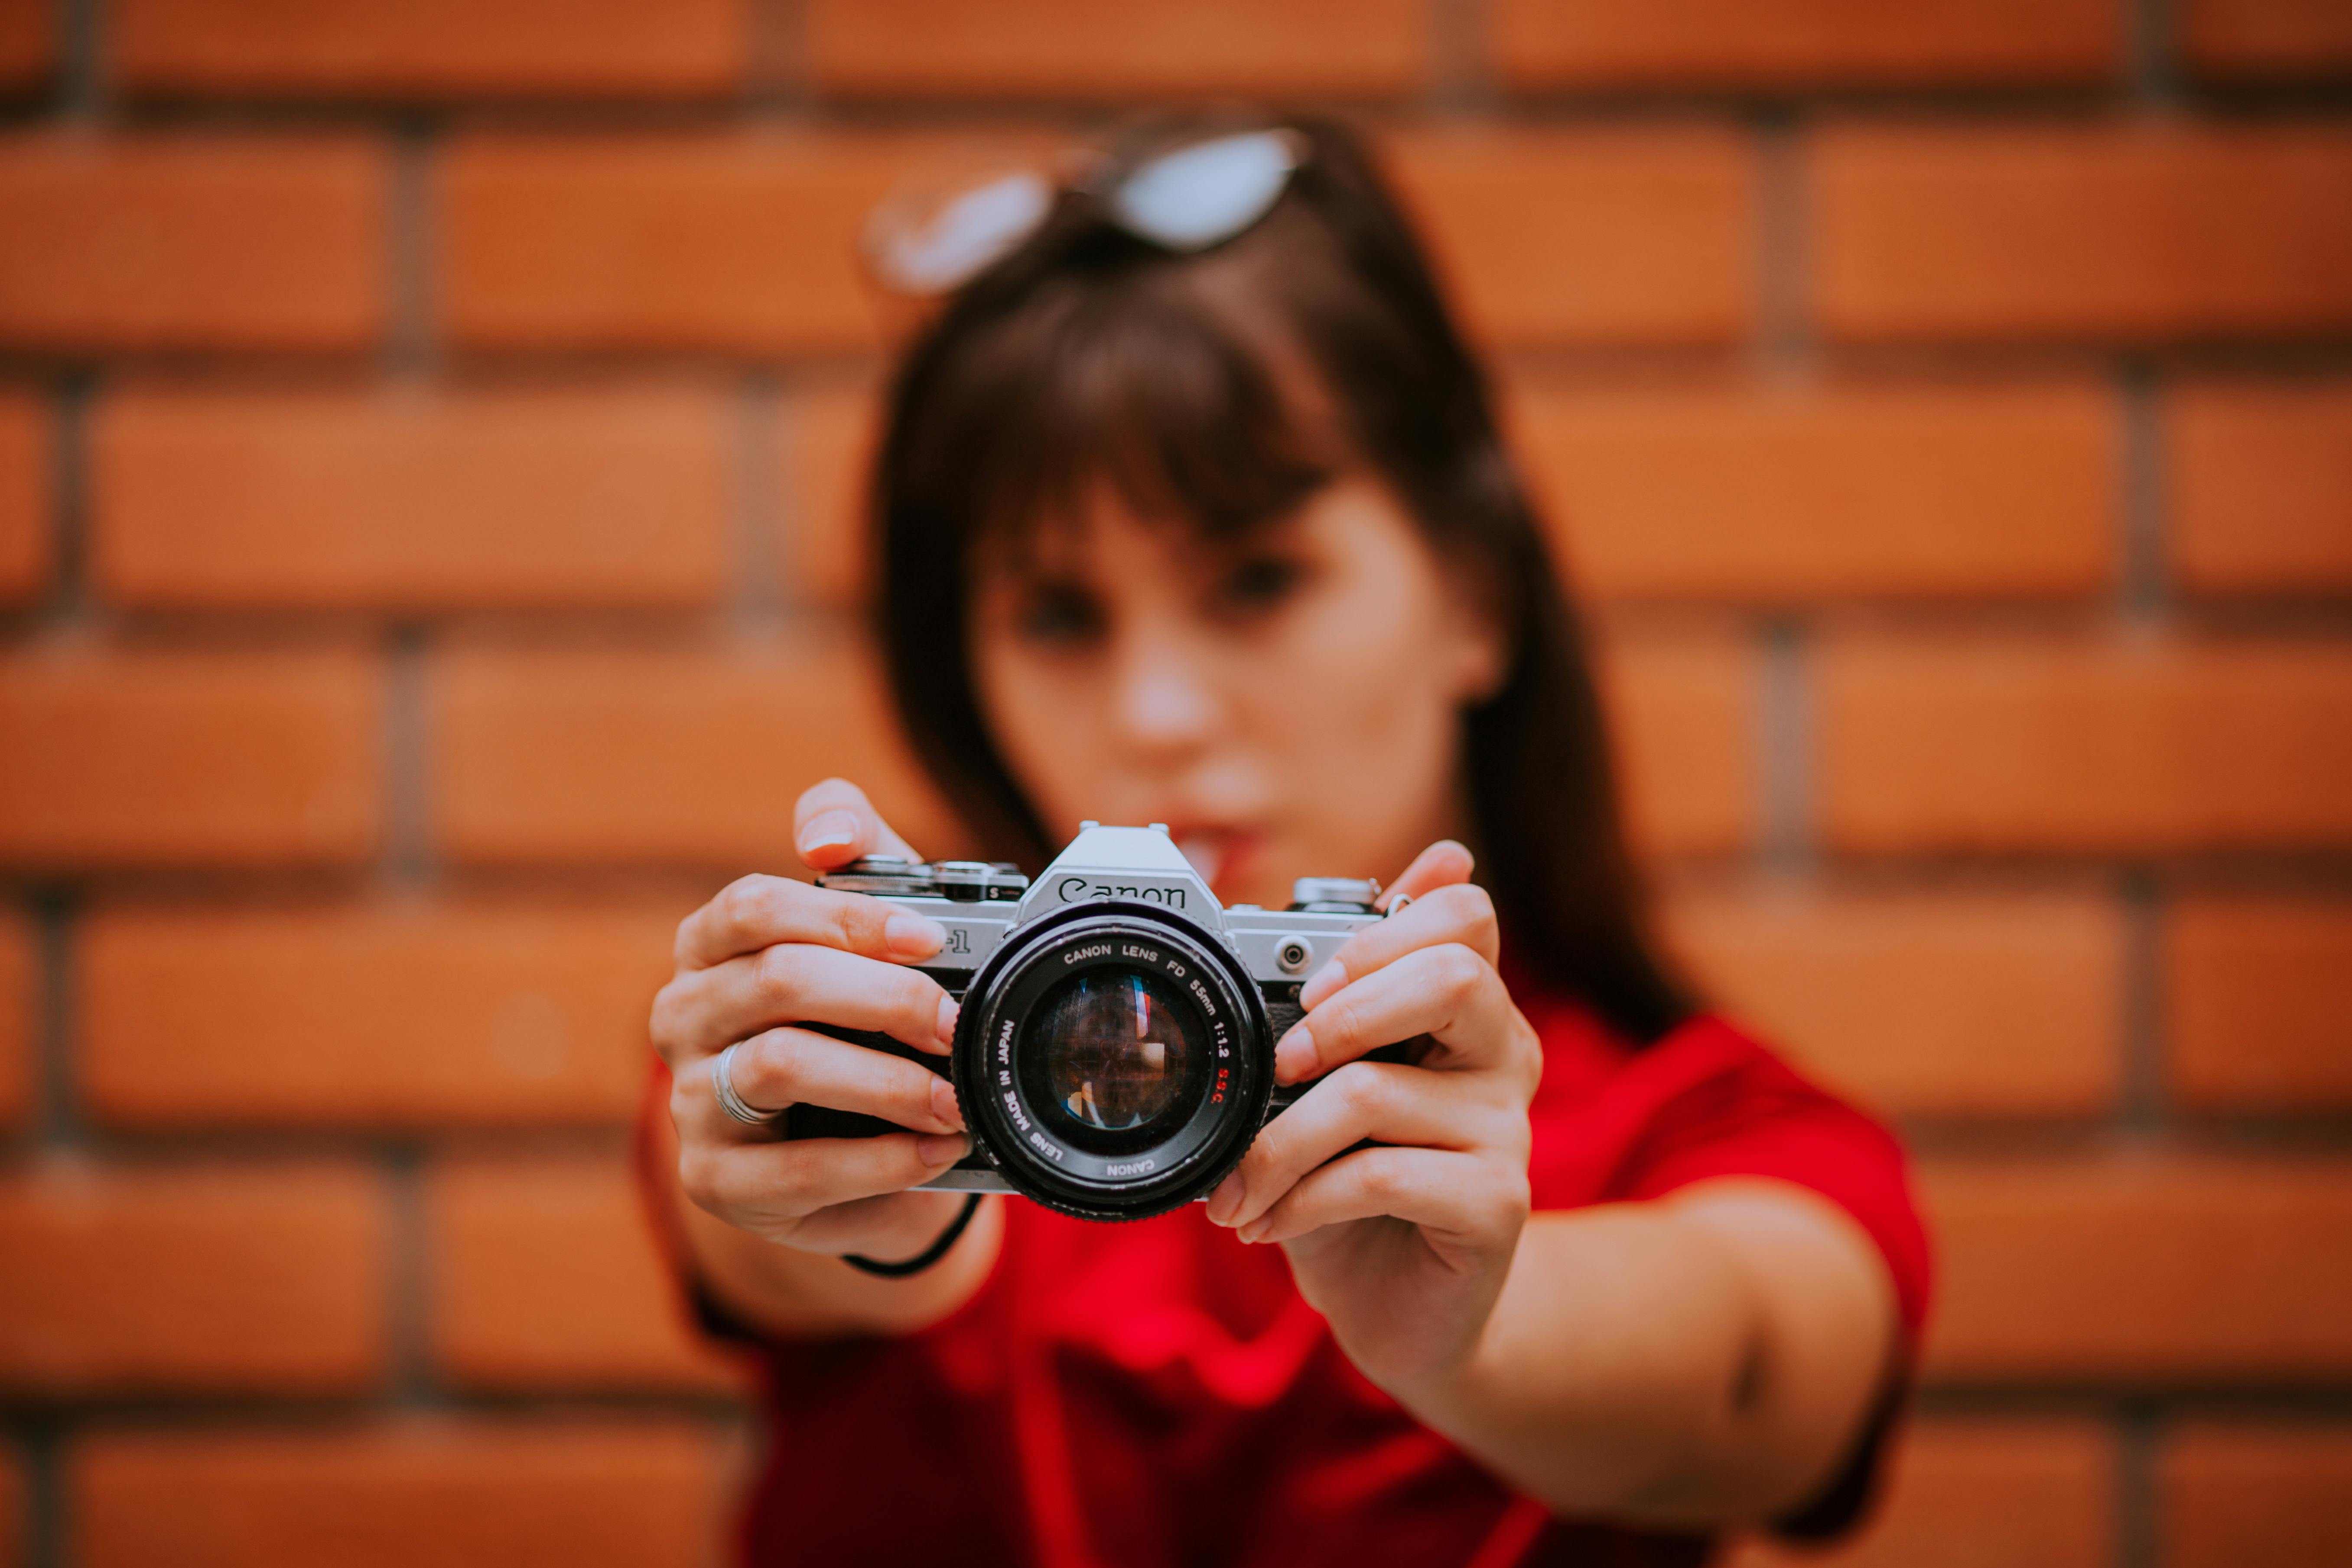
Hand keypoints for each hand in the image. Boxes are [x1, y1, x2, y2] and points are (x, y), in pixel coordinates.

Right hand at [648, 779, 977, 1265]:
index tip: (930, 938)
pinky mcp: (715, 1182)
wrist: (856, 1143)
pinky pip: (798, 1168)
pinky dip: (882, 1160)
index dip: (847, 917)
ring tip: (955, 1099)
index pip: (754, 908)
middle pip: (776, 980)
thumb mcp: (869, 930)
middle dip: (885, 998)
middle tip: (954, 1024)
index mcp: (710, 946)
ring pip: (779, 1066)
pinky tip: (933, 1150)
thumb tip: (826, 836)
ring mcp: (691, 1102)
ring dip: (888, 1083)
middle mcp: (685, 1018)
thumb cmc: (860, 1019)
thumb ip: (859, 851)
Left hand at [1203, 841, 1540, 1391]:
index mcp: (1469, 1007)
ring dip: (1278, 1143)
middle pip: (1451, 976)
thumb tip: (1332, 906)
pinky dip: (1301, 1199)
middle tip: (1277, 1066)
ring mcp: (1508, 1129)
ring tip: (1239, 1186)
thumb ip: (1337, 999)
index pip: (1465, 914)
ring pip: (1377, 1091)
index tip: (1307, 983)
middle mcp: (1504, 1054)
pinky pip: (1382, 1175)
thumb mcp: (1330, 1086)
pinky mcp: (1497, 1204)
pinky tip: (1268, 1223)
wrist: (1400, 1311)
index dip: (1380, 933)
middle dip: (1340, 1014)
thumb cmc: (1357, 1185)